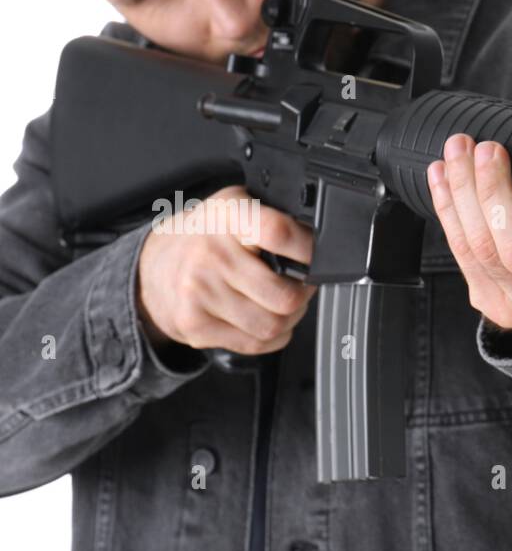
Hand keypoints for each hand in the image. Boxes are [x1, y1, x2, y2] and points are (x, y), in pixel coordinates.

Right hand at [137, 185, 316, 354]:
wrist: (153, 267)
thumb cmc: (207, 238)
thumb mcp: (238, 207)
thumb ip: (275, 218)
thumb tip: (318, 242)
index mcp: (228, 215)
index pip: (276, 232)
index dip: (306, 250)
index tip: (314, 257)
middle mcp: (211, 253)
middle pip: (285, 296)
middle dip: (302, 296)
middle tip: (298, 286)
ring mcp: (199, 292)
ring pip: (273, 326)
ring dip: (288, 320)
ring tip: (277, 302)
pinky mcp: (194, 325)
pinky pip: (255, 344)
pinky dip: (270, 337)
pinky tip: (260, 318)